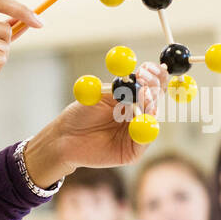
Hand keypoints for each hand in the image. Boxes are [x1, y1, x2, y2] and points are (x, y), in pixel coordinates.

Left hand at [22, 62, 170, 186]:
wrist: (64, 137)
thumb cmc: (80, 115)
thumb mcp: (99, 97)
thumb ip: (118, 90)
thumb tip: (136, 78)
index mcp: (132, 100)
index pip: (151, 86)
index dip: (153, 76)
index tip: (147, 68)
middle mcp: (138, 116)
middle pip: (155, 101)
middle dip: (153, 89)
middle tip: (146, 82)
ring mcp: (138, 134)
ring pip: (152, 118)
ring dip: (150, 106)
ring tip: (144, 94)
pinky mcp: (133, 152)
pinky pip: (144, 140)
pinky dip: (145, 128)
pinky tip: (142, 118)